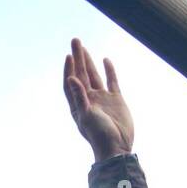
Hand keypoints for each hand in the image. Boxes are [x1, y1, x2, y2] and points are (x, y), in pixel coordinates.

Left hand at [64, 38, 133, 161]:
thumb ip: (79, 97)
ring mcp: (102, 99)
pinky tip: (105, 60)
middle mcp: (89, 99)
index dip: (69, 69)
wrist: (117, 147)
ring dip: (89, 61)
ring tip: (84, 47)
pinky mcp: (116, 99)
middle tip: (75, 40)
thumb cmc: (99, 136)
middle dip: (78, 58)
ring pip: (94, 75)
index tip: (69, 55)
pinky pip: (111, 81)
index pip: (71, 82)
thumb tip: (71, 78)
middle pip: (81, 74)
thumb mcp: (87, 116)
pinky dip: (109, 71)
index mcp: (78, 105)